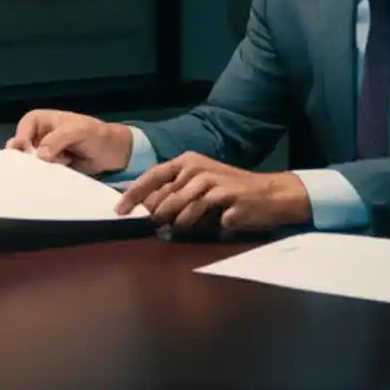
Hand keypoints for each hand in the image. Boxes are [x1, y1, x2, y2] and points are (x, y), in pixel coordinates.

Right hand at [4, 109, 132, 175]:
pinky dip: (46, 177)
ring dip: (39, 169)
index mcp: (39, 121)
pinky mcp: (50, 169)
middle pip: (21, 149)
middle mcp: (37, 137)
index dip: (22, 143)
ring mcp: (43, 154)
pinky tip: (56, 177)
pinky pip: (40, 175)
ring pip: (30, 164)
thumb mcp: (78, 131)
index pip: (22, 131)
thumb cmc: (96, 135)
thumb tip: (40, 155)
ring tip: (58, 168)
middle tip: (40, 166)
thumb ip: (57, 139)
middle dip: (28, 159)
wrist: (113, 153)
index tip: (29, 155)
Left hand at [114, 151, 310, 236]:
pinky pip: (206, 222)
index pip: (152, 176)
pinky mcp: (229, 200)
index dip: (134, 195)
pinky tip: (219, 225)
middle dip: (161, 217)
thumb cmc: (230, 191)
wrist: (270, 193)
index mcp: (188, 161)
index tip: (119, 211)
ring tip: (190, 228)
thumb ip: (175, 191)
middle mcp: (198, 169)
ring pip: (183, 213)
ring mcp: (214, 183)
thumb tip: (146, 208)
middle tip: (162, 226)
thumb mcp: (199, 183)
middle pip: (165, 199)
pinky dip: (209, 228)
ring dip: (184, 225)